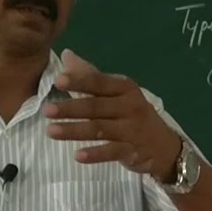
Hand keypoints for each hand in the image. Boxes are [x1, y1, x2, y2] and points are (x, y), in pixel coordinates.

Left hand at [44, 49, 181, 179]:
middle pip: (96, 106)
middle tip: (47, 110)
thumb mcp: (117, 92)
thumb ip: (91, 76)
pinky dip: (95, 154)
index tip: (58, 80)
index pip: (99, 82)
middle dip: (71, 108)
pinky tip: (77, 155)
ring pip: (100, 129)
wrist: (164, 145)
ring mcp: (131, 130)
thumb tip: (66, 56)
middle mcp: (130, 106)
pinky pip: (111, 152)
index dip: (79, 81)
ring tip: (51, 131)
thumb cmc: (133, 114)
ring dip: (75, 130)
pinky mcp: (132, 151)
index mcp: (125, 88)